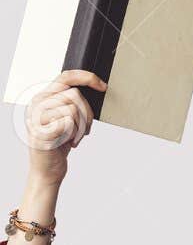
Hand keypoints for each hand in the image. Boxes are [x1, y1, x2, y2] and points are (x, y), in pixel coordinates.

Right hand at [22, 70, 104, 185]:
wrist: (48, 168)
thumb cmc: (59, 142)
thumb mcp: (66, 117)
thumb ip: (72, 101)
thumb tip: (97, 86)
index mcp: (43, 98)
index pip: (66, 76)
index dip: (87, 77)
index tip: (103, 86)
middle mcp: (37, 105)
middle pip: (74, 94)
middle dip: (88, 113)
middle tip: (86, 128)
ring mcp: (36, 118)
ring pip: (74, 109)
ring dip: (82, 126)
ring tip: (75, 136)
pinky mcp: (40, 131)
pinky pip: (68, 123)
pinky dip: (75, 134)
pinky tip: (69, 142)